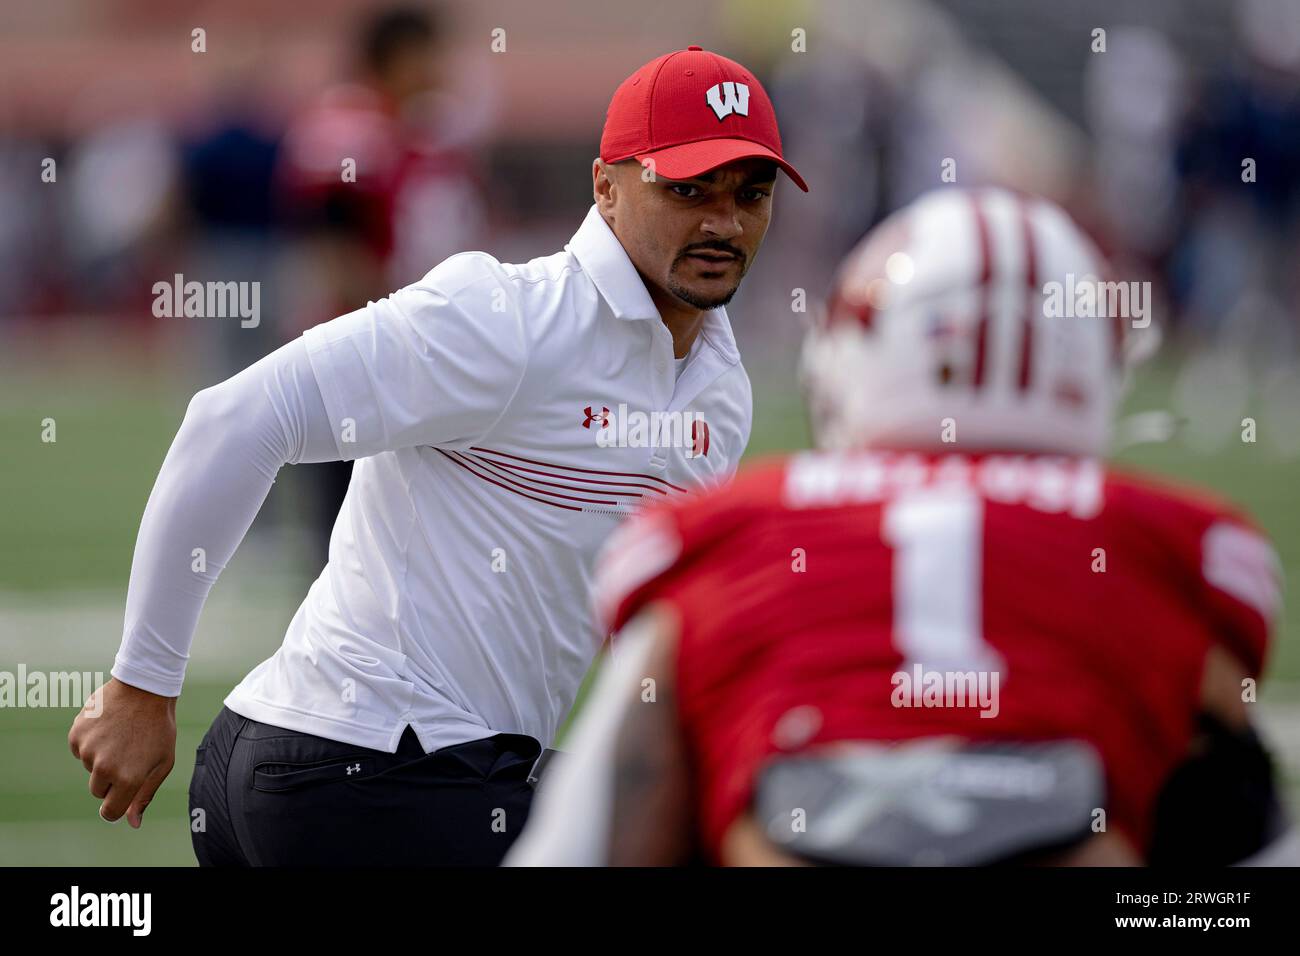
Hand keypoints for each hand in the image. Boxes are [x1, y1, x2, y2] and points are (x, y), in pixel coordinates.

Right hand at [68, 677, 176, 827]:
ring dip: (102, 757)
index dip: (115, 806)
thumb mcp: (162, 763)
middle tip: (129, 755)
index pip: (109, 812)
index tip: (119, 797)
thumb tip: (132, 823)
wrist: (145, 689)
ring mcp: (87, 751)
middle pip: (98, 790)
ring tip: (122, 736)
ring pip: (89, 767)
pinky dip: (91, 741)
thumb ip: (144, 795)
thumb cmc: (158, 728)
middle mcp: (104, 767)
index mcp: (128, 778)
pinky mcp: (76, 735)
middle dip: (111, 779)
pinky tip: (108, 726)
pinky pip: (80, 749)